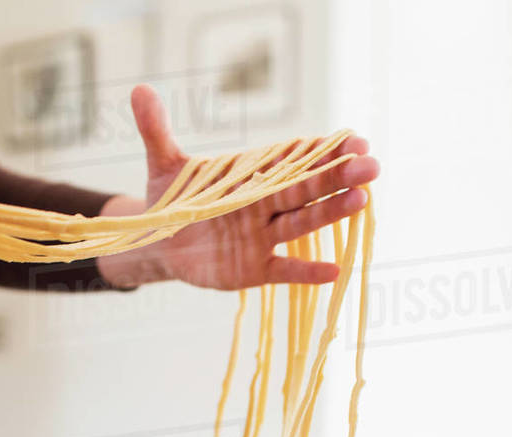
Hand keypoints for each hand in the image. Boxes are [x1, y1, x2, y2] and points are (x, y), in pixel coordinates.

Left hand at [97, 85, 379, 288]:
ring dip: (330, 213)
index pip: (292, 160)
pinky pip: (284, 270)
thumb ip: (156, 130)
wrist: (160, 243)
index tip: (352, 140)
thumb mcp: (162, 164)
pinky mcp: (253, 268)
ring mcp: (262, 237)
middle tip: (371, 165)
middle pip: (306, 189)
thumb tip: (139, 89)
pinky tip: (334, 271)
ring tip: (361, 200)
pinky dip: (306, 272)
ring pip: (301, 223)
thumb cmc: (172, 200)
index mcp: (252, 176)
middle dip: (337, 176)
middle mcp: (264, 205)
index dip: (321, 151)